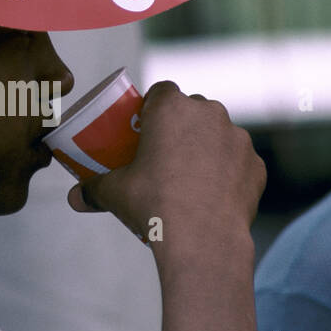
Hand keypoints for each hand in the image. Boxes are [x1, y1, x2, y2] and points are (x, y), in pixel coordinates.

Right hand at [66, 80, 264, 244]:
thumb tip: (74, 199)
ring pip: (220, 134)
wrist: (202, 239)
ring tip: (192, 176)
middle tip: (165, 153)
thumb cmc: (154, 206)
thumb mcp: (115, 194)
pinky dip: (229, 173)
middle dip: (182, 125)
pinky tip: (215, 195)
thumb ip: (93, 190)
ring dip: (208, 147)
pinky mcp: (256, 165)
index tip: (144, 126)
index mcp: (172, 108)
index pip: (161, 90)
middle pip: (193, 109)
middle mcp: (209, 113)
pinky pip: (239, 162)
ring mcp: (237, 138)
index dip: (153, 105)